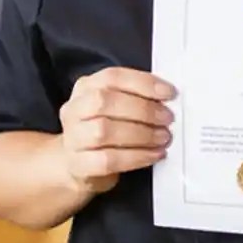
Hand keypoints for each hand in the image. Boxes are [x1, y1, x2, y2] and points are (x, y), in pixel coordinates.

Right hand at [57, 67, 176, 196]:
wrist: (77, 166)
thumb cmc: (103, 132)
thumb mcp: (114, 109)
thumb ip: (135, 98)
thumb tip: (166, 99)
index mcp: (85, 88)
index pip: (112, 77)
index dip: (143, 83)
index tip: (169, 92)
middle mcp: (74, 110)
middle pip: (104, 102)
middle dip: (142, 110)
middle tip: (167, 118)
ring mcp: (72, 138)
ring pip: (104, 131)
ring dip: (141, 134)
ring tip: (163, 138)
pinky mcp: (78, 165)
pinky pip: (107, 160)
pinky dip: (136, 157)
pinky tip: (153, 155)